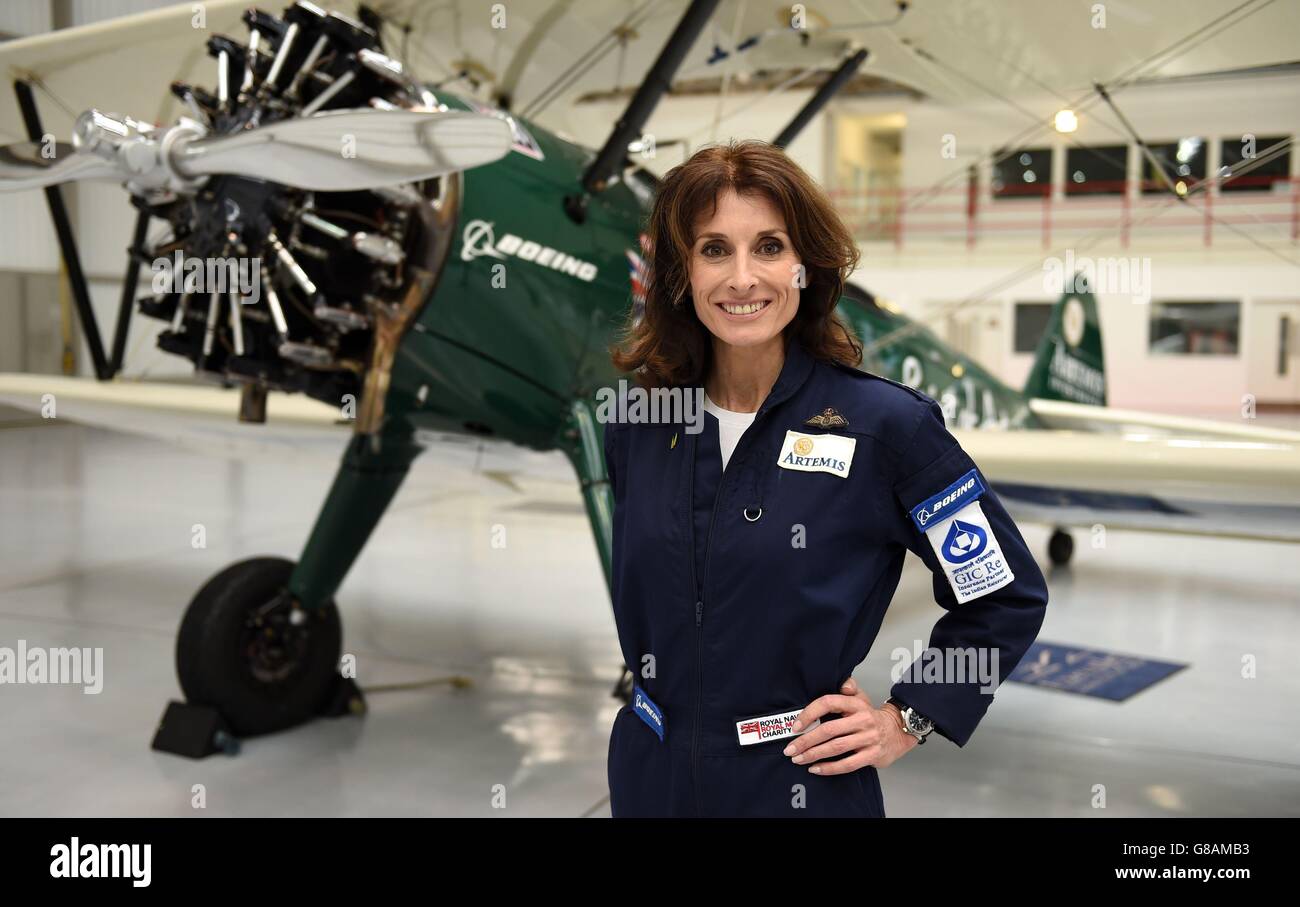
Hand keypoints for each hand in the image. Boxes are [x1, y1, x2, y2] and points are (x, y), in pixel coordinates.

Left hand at [783, 677, 917, 773]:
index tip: (795, 726)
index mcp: (856, 704)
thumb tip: (843, 684)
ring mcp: (868, 738)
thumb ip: (848, 688)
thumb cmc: (871, 716)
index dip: (809, 713)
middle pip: (829, 729)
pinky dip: (829, 768)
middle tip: (790, 749)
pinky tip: (815, 769)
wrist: (898, 731)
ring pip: (836, 747)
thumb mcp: (861, 697)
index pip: (828, 703)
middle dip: (806, 740)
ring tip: (798, 759)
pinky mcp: (872, 755)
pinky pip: (847, 764)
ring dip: (813, 754)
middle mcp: (862, 720)